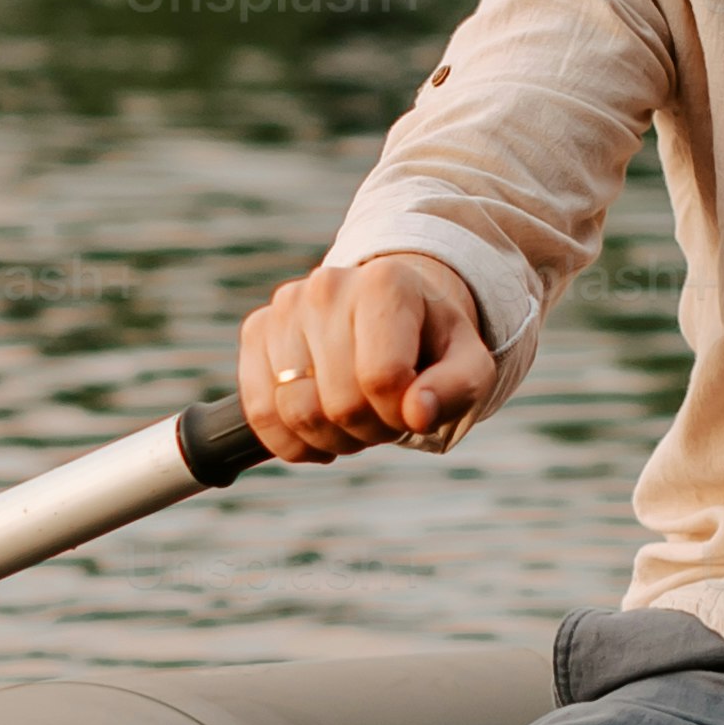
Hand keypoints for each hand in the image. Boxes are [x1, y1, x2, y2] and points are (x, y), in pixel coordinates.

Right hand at [233, 253, 495, 464]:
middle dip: (369, 430)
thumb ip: (456, 389)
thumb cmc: (431, 345)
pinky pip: (259, 412)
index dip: (400, 415)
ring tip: (355, 417)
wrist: (389, 314)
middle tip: (385, 416)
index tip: (413, 408)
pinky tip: (319, 432)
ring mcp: (284, 307)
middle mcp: (326, 285)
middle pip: (339, 403)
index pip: (381, 379)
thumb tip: (416, 414)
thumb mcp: (467, 365)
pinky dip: (291, 441)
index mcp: (385, 283)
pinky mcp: (256, 331)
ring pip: (296, 413)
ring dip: (332, 438)